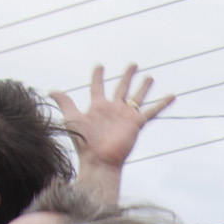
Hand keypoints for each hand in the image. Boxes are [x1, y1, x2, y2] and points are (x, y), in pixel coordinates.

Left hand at [53, 63, 172, 179]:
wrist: (98, 159)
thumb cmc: (83, 141)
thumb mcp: (71, 117)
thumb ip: (64, 102)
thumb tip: (51, 90)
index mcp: (98, 106)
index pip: (98, 86)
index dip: (98, 76)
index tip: (99, 66)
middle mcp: (113, 109)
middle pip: (121, 88)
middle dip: (127, 76)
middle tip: (133, 64)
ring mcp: (125, 116)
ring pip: (136, 97)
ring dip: (143, 87)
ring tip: (149, 77)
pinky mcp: (136, 123)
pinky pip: (152, 111)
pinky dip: (162, 103)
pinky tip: (172, 96)